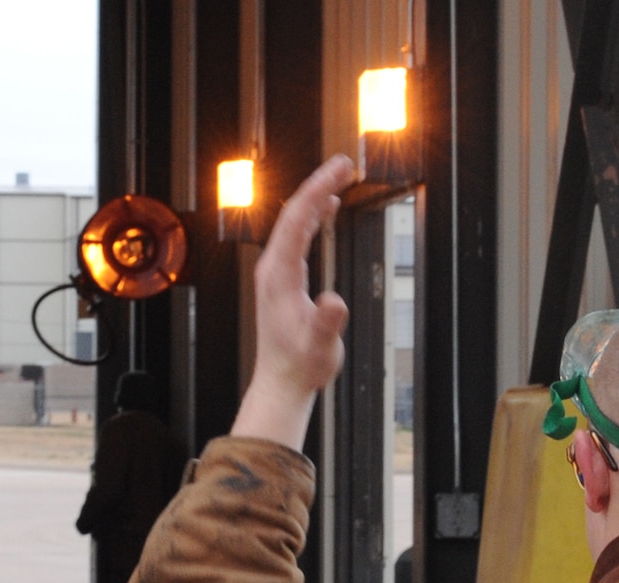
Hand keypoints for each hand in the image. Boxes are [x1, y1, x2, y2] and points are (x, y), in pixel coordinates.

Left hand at [231, 155, 355, 449]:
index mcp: (279, 274)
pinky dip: (312, 218)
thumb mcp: (320, 346)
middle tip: (345, 163)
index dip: (319, 189)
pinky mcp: (281, 280)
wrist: (282, 383)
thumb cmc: (301, 366)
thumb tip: (333, 302)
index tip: (340, 170)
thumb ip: (326, 324)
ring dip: (316, 198)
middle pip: (293, 213)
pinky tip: (326, 210)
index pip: (298, 219)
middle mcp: (272, 268)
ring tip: (340, 177)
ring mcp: (275, 273)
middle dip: (319, 184)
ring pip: (293, 223)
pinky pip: (295, 237)